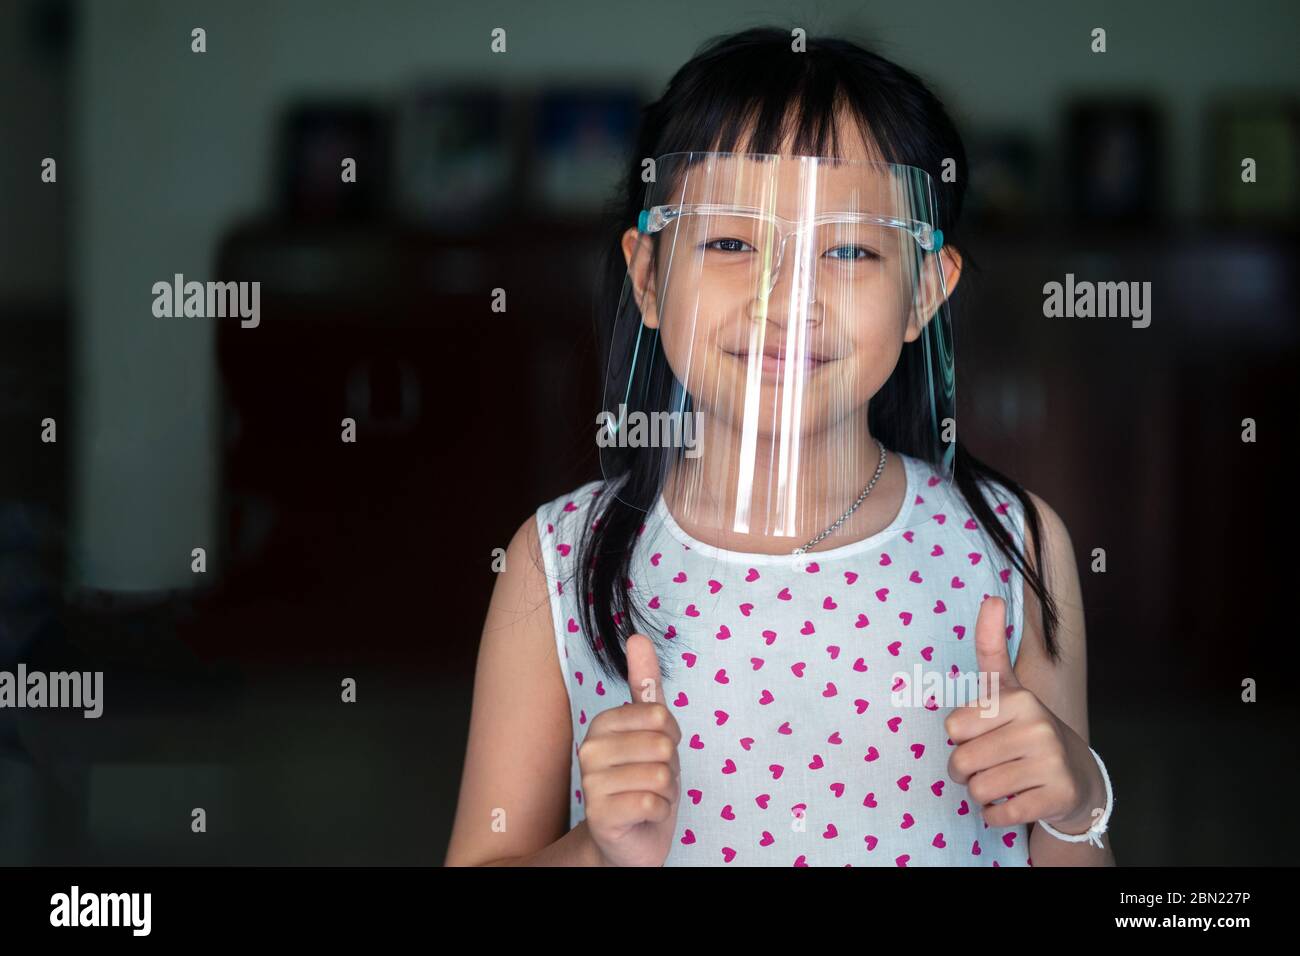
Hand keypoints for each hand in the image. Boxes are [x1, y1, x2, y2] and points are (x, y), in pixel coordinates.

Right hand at [578, 633, 681, 865]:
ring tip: (646, 798)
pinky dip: (659, 814)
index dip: (671, 737)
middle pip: (663, 745)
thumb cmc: (642, 781)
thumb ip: (644, 684)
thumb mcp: (651, 730)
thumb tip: (637, 636)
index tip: (654, 752)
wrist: (628, 838)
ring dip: (665, 793)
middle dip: (669, 768)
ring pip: (660, 775)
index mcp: (602, 724)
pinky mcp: (600, 814)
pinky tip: (643, 816)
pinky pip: (653, 803)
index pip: (661, 715)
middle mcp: (589, 749)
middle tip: (651, 779)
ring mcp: (591, 783)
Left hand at [943, 596, 1102, 833]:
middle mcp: (1037, 726)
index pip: (953, 728)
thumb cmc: (1027, 730)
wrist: (1077, 777)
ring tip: (1004, 781)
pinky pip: (999, 814)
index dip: (960, 738)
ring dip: (981, 793)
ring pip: (978, 789)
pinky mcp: (1057, 796)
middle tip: (990, 764)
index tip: (982, 734)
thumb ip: (991, 646)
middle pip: (961, 762)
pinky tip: (1016, 801)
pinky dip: (997, 815)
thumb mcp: (1007, 688)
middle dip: (965, 770)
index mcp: (1019, 699)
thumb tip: (991, 598)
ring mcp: (1051, 762)